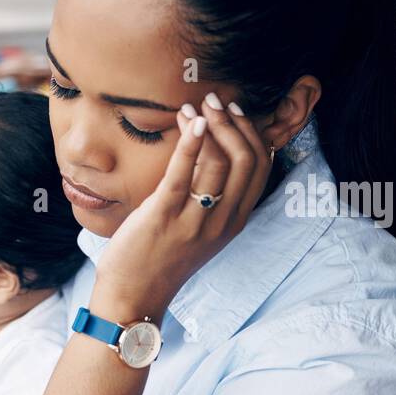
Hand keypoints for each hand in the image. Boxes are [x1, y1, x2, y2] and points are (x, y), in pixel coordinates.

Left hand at [90, 93, 274, 321]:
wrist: (134, 294)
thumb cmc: (161, 257)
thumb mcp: (200, 230)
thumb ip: (213, 198)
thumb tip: (213, 153)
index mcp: (234, 221)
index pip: (261, 168)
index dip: (252, 133)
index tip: (235, 112)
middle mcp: (221, 221)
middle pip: (247, 160)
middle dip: (233, 123)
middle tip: (214, 100)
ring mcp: (194, 220)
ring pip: (220, 162)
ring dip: (209, 125)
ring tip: (194, 107)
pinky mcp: (164, 216)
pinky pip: (183, 174)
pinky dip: (190, 143)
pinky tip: (190, 122)